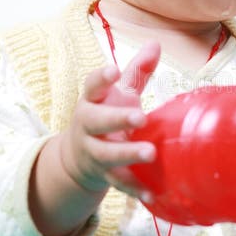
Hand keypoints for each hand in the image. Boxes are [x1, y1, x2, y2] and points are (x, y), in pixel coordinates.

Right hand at [58, 41, 160, 199]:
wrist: (78, 158)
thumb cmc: (106, 115)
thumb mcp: (118, 93)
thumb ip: (137, 71)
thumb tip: (156, 43)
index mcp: (92, 102)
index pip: (92, 86)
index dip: (101, 78)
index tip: (113, 70)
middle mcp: (88, 127)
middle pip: (97, 121)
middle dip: (117, 119)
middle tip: (140, 117)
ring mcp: (94, 152)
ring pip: (107, 154)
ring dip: (127, 154)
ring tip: (151, 153)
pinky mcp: (105, 175)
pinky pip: (118, 183)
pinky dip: (134, 188)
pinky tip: (151, 192)